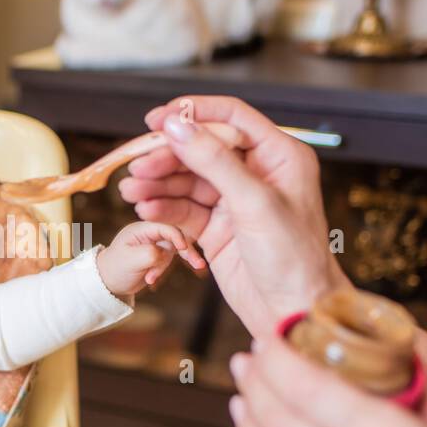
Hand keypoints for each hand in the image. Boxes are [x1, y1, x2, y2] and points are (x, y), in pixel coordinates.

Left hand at [95, 220, 205, 297]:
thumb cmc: (115, 269)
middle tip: (198, 265)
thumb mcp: (130, 260)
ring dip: (164, 267)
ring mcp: (156, 242)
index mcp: (141, 228)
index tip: (184, 249)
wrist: (108, 282)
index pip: (165, 226)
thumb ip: (150, 253)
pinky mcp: (160, 253)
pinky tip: (182, 271)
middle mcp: (150, 232)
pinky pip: (174, 256)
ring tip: (149, 279)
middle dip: (184, 251)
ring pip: (174, 250)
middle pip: (174, 237)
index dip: (177, 236)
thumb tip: (166, 253)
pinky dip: (173, 266)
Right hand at [118, 95, 348, 335]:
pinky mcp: (217, 228)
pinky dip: (164, 207)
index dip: (192, 113)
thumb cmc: (293, 258)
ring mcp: (234, 202)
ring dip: (158, 184)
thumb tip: (177, 127)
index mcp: (279, 156)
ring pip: (188, 180)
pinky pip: (184, 209)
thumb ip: (214, 161)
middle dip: (167, 157)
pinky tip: (146, 209)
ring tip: (132, 191)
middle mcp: (256, 174)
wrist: (294, 312)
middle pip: (202, 149)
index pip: (231, 117)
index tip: (157, 119)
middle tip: (137, 166)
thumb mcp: (254, 202)